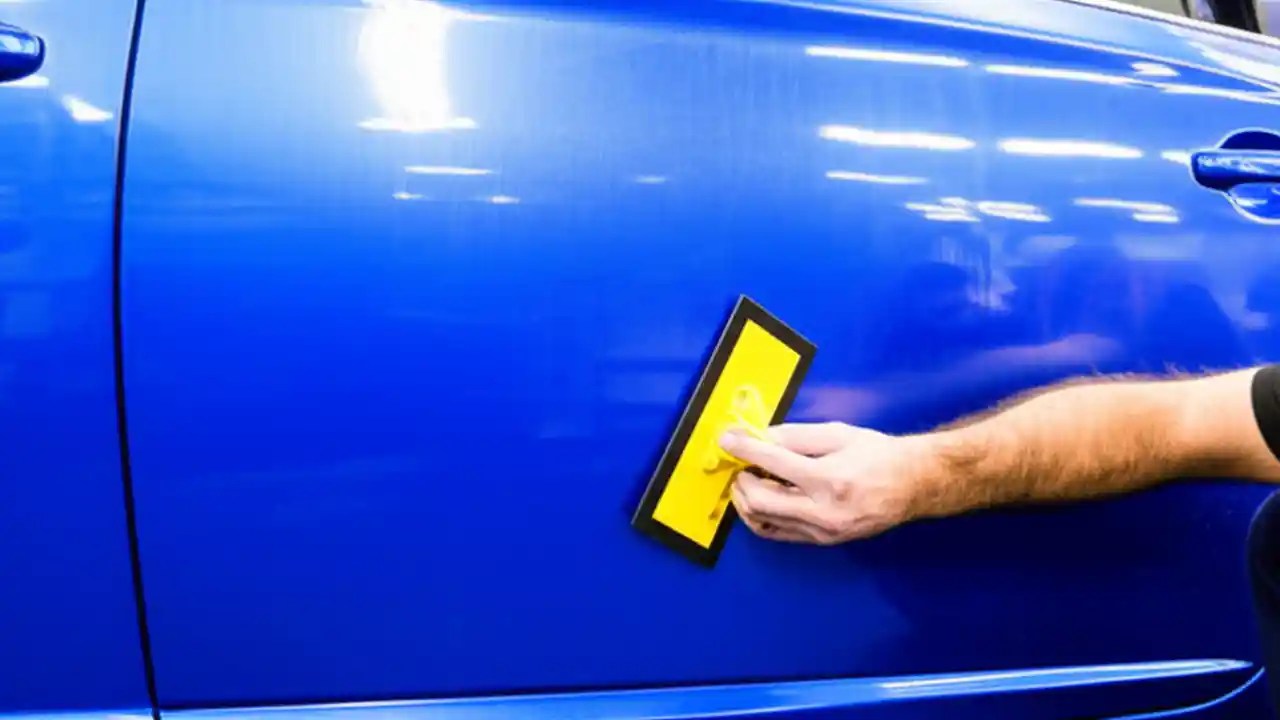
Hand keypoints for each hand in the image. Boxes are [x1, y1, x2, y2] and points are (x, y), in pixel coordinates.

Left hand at [718, 422, 934, 544]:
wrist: (913, 486)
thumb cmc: (877, 455)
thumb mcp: (838, 434)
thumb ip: (795, 436)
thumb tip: (759, 437)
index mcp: (830, 478)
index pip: (772, 462)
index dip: (744, 448)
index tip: (727, 438)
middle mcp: (824, 510)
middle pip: (760, 500)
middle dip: (740, 479)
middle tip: (739, 463)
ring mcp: (822, 531)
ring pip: (763, 521)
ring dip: (746, 499)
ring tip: (748, 480)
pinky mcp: (822, 541)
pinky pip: (777, 533)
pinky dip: (761, 516)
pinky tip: (761, 499)